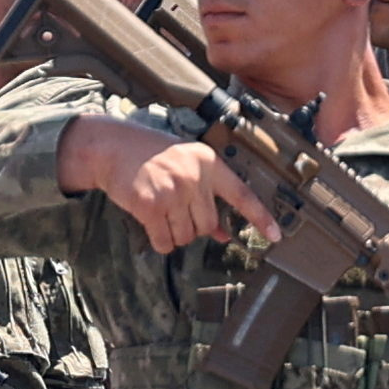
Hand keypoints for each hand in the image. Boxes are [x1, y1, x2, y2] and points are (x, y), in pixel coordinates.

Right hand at [58, 118, 279, 252]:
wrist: (113, 147)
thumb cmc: (151, 157)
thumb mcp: (185, 168)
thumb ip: (206, 197)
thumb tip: (223, 234)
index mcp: (209, 163)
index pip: (242, 194)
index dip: (260, 217)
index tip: (276, 236)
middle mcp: (195, 176)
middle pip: (208, 225)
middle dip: (193, 227)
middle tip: (176, 212)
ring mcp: (173, 190)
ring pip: (187, 236)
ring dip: (175, 234)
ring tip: (161, 213)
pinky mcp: (151, 205)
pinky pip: (165, 241)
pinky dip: (159, 241)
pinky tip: (151, 225)